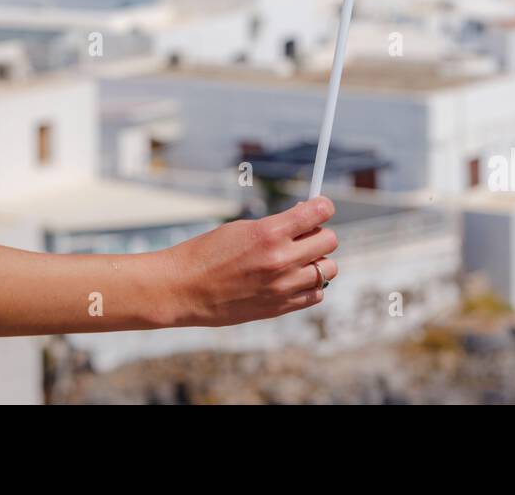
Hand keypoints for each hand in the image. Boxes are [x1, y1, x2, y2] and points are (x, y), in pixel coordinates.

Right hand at [156, 196, 338, 327]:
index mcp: (270, 233)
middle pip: (329, 240)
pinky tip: (293, 279)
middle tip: (304, 235)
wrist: (184, 288)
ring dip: (318, 261)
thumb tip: (305, 217)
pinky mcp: (280, 307)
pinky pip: (315, 294)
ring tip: (298, 259)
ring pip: (328, 269)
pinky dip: (310, 285)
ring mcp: (283, 287)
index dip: (323, 206)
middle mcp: (282, 260)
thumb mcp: (242, 228)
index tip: (321, 207)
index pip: (318, 213)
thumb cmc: (208, 252)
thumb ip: (277, 225)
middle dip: (320, 233)